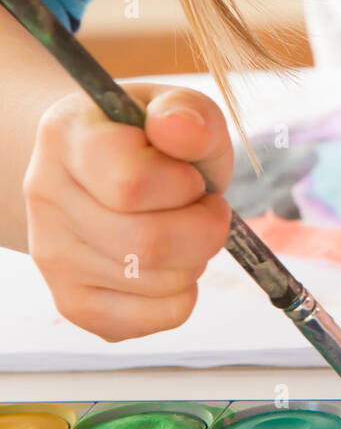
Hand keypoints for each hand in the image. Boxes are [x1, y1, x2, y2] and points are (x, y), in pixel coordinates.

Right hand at [24, 83, 232, 340]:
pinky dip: (184, 295)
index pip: (131, 183)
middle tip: (206, 208)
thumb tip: (178, 127)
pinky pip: (155, 318)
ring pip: (156, 283)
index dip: (183, 185)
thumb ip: (189, 113)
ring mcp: (52, 256)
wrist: (101, 173)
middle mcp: (45, 196)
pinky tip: (171, 263)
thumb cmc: (150, 141)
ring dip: (196, 259)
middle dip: (204, 229)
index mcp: (66, 135)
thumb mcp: (177, 110)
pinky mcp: (72, 302)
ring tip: (183, 229)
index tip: (191, 177)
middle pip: (148, 243)